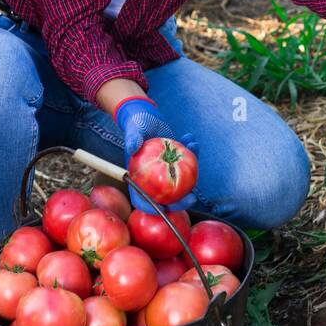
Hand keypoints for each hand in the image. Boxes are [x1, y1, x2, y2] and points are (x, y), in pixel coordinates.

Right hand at [113, 96, 197, 213]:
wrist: (145, 116)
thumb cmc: (135, 125)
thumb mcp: (133, 131)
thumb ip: (132, 139)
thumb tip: (132, 147)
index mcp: (138, 177)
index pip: (142, 199)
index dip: (152, 208)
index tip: (164, 208)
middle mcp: (153, 178)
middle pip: (166, 198)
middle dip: (181, 201)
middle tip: (192, 198)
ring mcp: (167, 171)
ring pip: (182, 181)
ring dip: (192, 170)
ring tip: (193, 148)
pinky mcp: (177, 162)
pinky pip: (187, 163)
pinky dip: (192, 152)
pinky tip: (192, 140)